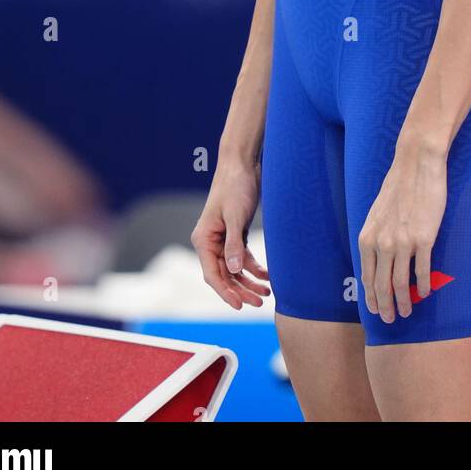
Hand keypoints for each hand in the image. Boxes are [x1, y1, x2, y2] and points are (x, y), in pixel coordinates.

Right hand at [190, 158, 269, 310]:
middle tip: (259, 303)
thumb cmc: (235, 186)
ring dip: (248, 282)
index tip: (240, 305)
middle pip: (224, 275)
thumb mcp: (235, 216)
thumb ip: (233, 244)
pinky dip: (254, 268)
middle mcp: (210, 242)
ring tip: (266, 294)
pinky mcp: (235, 234)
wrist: (243, 164)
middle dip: (241, 290)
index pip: (212, 274)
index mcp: (203, 239)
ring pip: (234, 269)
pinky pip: (242, 257)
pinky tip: (267, 277)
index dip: (225, 292)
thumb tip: (232, 271)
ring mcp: (223, 239)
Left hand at [358, 138, 446, 324]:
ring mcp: (403, 243)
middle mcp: (382, 243)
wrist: (416, 166)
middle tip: (390, 320)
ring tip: (406, 312)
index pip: (367, 277)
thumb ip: (376, 238)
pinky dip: (423, 286)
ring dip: (403, 302)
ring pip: (401, 283)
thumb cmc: (397, 188)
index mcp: (368, 237)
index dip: (371, 297)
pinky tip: (425, 293)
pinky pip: (422, 271)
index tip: (375, 310)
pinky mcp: (424, 239)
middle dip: (385, 306)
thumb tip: (379, 260)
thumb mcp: (377, 214)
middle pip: (382, 285)